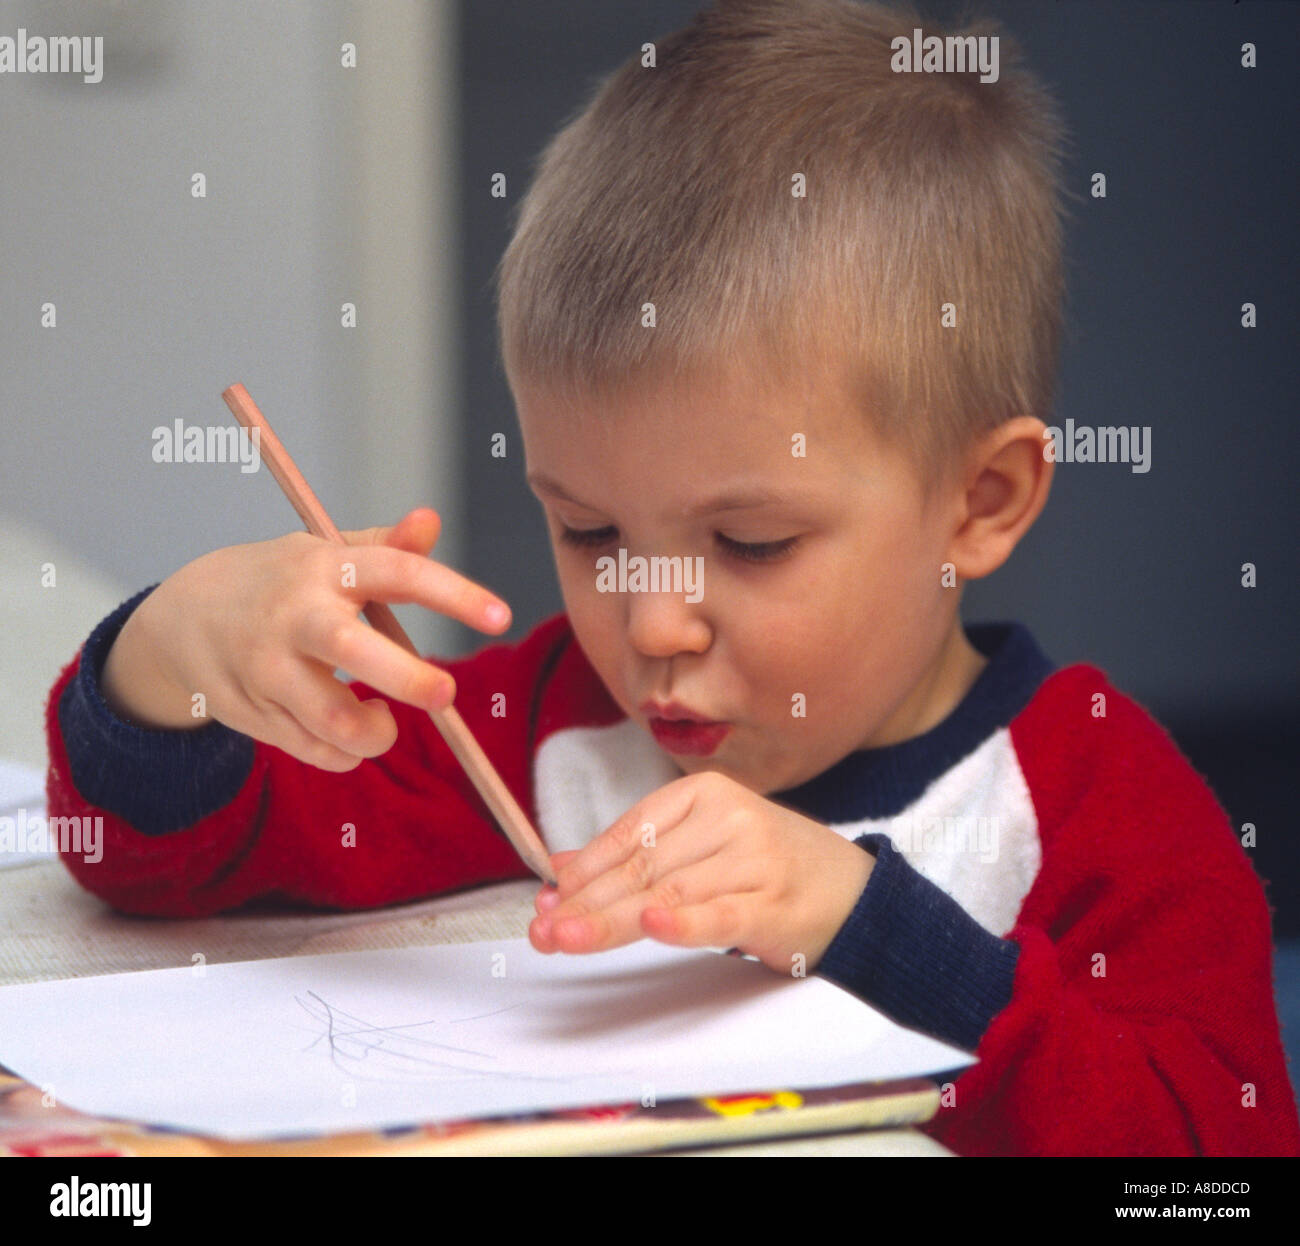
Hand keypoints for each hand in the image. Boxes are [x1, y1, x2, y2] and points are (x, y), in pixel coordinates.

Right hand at [99, 507, 511, 769]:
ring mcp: (268, 669)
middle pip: (354, 651)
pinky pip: (318, 752)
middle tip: (445, 693)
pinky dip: (348, 753)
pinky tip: (348, 732)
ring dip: (377, 733)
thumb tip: (431, 520)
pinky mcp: (253, 714)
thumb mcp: (321, 552)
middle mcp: (294, 617)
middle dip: (408, 679)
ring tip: (381, 718)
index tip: (501, 616)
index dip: (452, 593)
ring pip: (336, 722)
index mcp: (321, 568)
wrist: (179, 620)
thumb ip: (384, 546)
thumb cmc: (275, 582)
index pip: (396, 571)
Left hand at [528, 770, 874, 974]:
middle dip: (585, 901)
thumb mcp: (705, 845)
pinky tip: (651, 926)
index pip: (630, 832)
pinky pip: (719, 914)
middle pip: (641, 865)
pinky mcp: (775, 902)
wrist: (855, 893)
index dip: (584, 868)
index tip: (547, 899)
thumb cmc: (770, 867)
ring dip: (610, 920)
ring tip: (568, 939)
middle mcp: (730, 817)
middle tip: (544, 930)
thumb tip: (561, 866)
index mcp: (707, 793)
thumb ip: (636, 851)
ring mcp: (754, 858)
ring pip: (667, 893)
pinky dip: (683, 923)